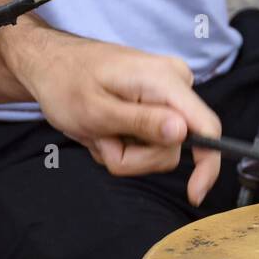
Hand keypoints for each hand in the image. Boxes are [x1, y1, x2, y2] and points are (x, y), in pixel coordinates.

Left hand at [16, 37, 221, 205]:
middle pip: (174, 147)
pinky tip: (105, 129)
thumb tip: (182, 132)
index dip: (206, 165)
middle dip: (135, 156)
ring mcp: (167, 94)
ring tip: (100, 132)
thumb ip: (142, 122)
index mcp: (165, 80)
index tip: (194, 194)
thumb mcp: (97, 111)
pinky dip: (125, 144)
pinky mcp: (158, 104)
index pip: (207, 127)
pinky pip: (152, 141)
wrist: (52, 64)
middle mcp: (175, 84)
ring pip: (160, 149)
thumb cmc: (65, 82)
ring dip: (126, 152)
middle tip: (102, 140)